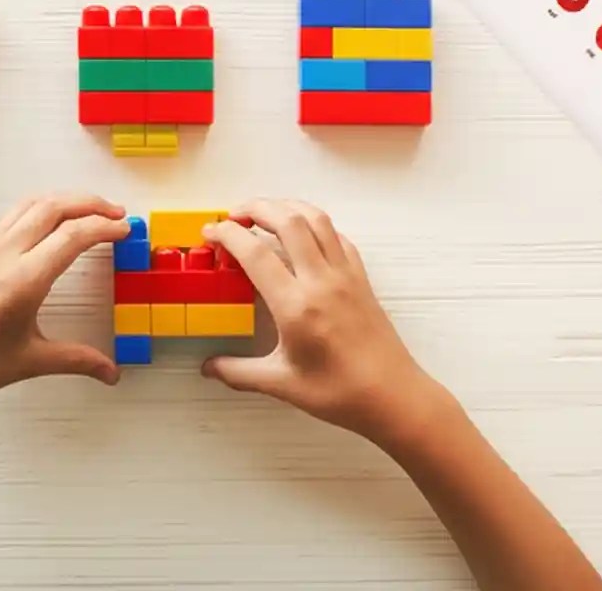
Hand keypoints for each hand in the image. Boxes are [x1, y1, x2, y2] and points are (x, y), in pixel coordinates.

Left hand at [0, 194, 128, 416]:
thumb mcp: (29, 360)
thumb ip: (76, 360)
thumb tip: (111, 373)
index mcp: (24, 278)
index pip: (74, 235)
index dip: (105, 227)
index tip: (126, 230)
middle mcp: (5, 254)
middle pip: (54, 207)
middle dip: (90, 203)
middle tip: (116, 214)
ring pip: (31, 204)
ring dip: (64, 200)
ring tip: (88, 212)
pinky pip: (12, 215)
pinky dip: (40, 208)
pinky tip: (49, 225)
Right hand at [200, 199, 447, 443]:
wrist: (392, 396)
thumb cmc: (339, 393)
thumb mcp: (281, 384)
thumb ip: (239, 372)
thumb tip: (208, 368)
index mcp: (296, 306)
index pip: (255, 254)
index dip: (227, 235)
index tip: (209, 231)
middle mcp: (322, 282)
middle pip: (287, 221)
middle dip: (255, 207)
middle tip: (232, 215)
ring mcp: (345, 276)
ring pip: (316, 219)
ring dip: (287, 206)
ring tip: (264, 212)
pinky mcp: (361, 278)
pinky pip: (337, 237)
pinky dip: (316, 224)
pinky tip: (303, 234)